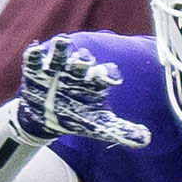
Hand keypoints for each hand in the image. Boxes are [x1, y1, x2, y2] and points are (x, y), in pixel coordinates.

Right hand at [14, 37, 151, 148]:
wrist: (47, 120)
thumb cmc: (77, 117)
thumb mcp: (99, 126)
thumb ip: (121, 131)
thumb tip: (147, 139)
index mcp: (93, 81)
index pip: (104, 74)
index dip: (109, 74)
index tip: (114, 80)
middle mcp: (76, 71)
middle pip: (82, 62)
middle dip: (84, 61)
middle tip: (85, 61)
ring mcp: (55, 69)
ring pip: (60, 55)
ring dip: (61, 49)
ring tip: (62, 42)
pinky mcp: (36, 72)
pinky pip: (35, 61)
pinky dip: (34, 56)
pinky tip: (35, 52)